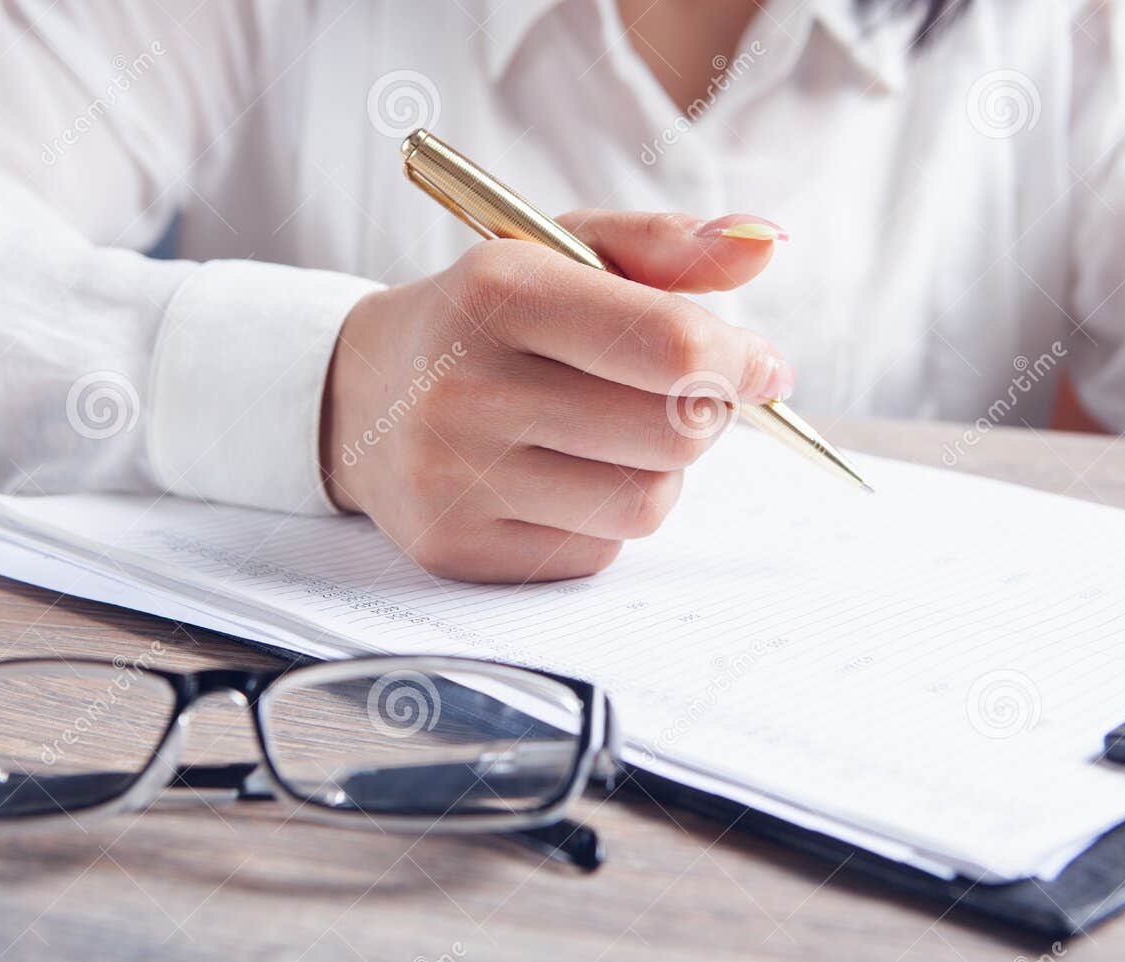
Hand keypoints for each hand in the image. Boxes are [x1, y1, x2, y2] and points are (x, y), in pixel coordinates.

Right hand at [320, 212, 791, 582]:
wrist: (361, 397)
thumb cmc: (488, 320)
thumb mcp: (563, 254)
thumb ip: (667, 246)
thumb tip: (763, 244)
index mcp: (499, 291)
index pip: (671, 345)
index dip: (740, 361)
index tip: (759, 366)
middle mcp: (468, 388)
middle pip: (674, 433)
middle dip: (703, 416)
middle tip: (681, 398)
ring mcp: (455, 478)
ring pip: (645, 505)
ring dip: (657, 474)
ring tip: (613, 439)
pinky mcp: (458, 548)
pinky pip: (596, 553)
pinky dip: (602, 520)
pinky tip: (560, 480)